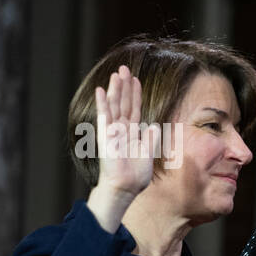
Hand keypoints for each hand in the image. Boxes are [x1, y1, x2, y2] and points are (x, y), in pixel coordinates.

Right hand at [86, 65, 161, 232]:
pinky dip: (102, 103)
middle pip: (123, 103)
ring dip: (115, 89)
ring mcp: (112, 131)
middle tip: (125, 68)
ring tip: (116, 74)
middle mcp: (121, 129)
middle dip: (125, 86)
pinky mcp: (105, 136)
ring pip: (114, 105)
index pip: (134, 109)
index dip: (135, 94)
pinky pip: (104, 117)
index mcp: (132, 133)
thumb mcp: (149, 153)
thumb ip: (151, 138)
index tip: (137, 80)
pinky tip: (101, 90)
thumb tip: (154, 126)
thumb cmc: (136, 175)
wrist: (126, 187)